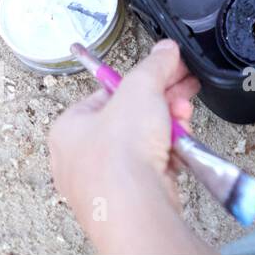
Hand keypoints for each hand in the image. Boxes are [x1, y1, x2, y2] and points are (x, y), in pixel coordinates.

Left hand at [49, 39, 202, 252]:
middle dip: (164, 104)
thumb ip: (154, 65)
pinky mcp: (127, 197)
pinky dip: (169, 155)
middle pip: (131, 117)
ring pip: (144, 143)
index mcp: (70, 126)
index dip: (145, 80)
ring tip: (183, 121)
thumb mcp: (139, 89)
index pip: (111, 91)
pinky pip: (151, 166)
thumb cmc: (118, 154)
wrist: (133, 205)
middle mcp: (80, 155)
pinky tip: (179, 148)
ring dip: (170, 128)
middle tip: (184, 93)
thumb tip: (165, 49)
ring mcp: (104, 179)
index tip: (170, 71)